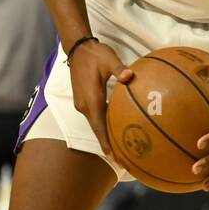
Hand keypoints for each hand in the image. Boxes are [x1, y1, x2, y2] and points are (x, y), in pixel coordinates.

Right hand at [68, 40, 132, 157]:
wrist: (78, 48)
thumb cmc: (95, 54)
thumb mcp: (109, 59)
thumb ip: (120, 69)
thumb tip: (130, 76)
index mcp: (91, 100)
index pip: (99, 127)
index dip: (106, 144)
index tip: (115, 159)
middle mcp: (85, 106)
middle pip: (97, 130)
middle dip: (108, 146)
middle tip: (123, 161)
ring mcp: (82, 104)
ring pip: (96, 124)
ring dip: (105, 136)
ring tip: (119, 149)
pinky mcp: (83, 100)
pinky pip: (94, 117)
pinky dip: (103, 126)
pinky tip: (114, 128)